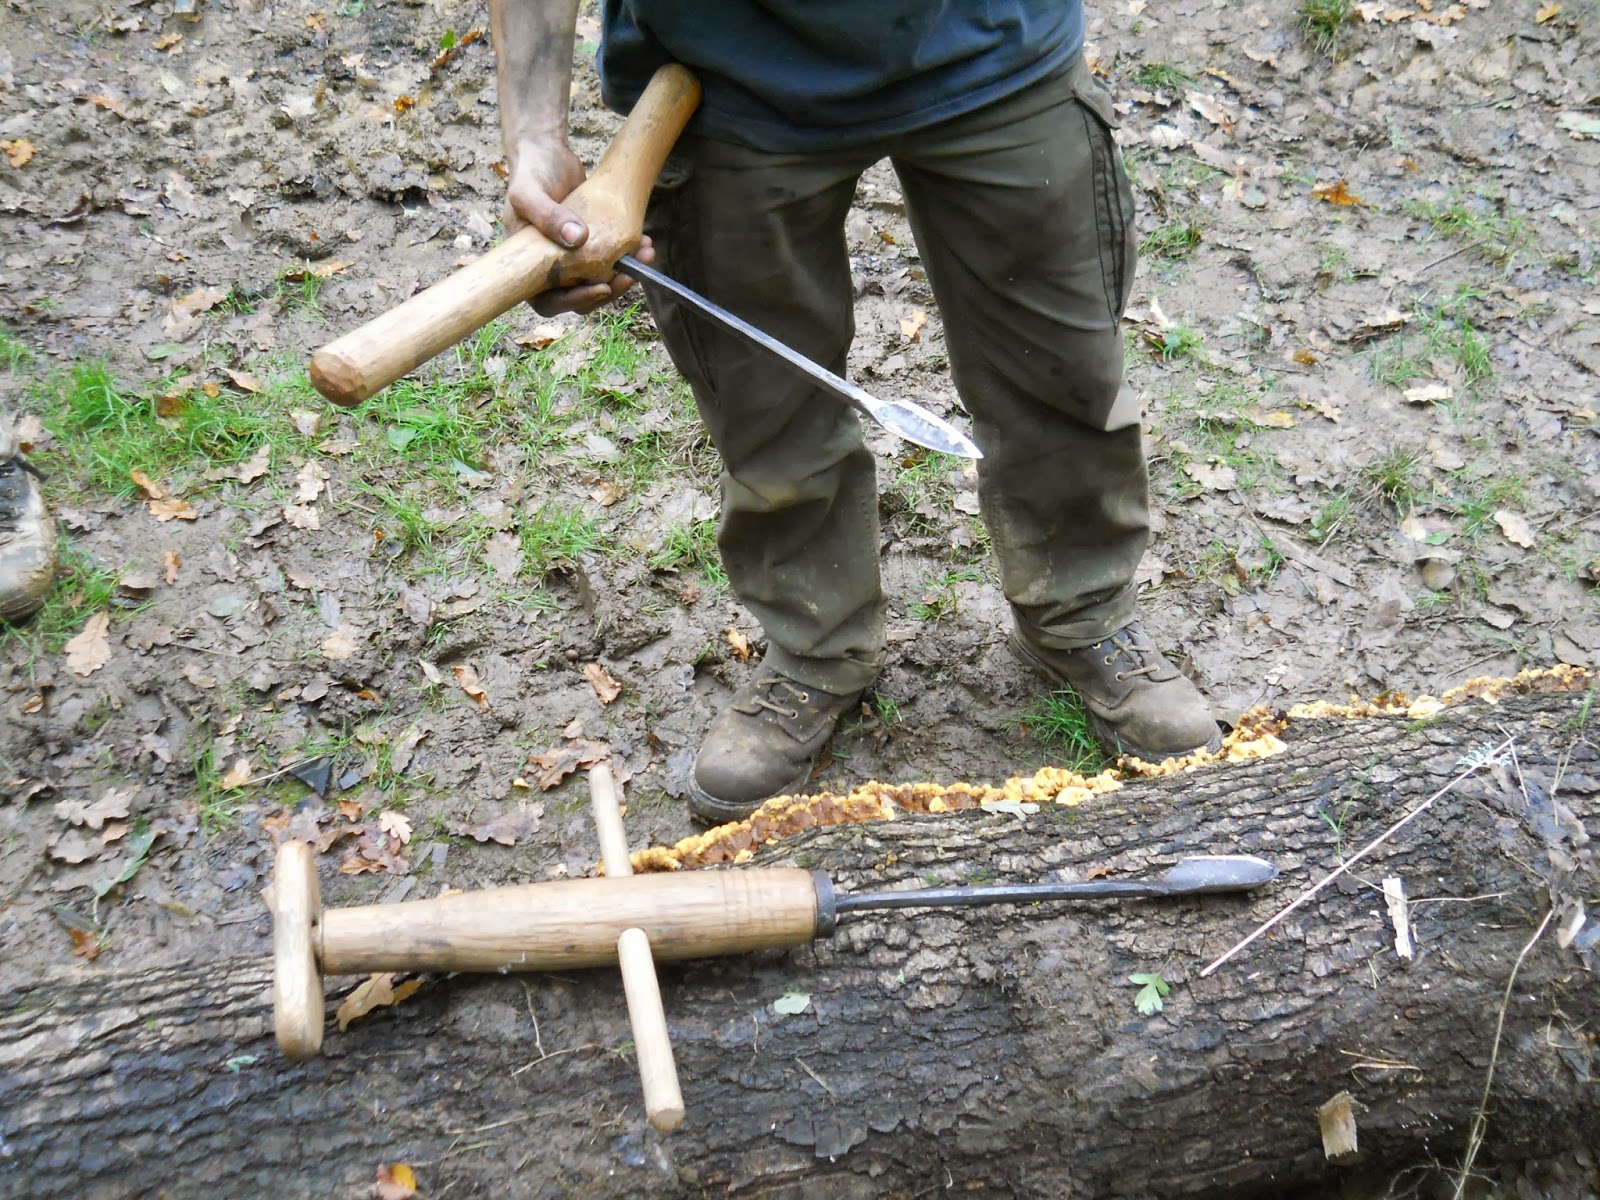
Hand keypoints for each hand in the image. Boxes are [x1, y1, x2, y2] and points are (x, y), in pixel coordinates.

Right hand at [504, 139, 655, 316]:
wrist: (547, 153)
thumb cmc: (530, 173)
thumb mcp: (528, 192)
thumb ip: (547, 215)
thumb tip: (577, 240)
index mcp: (528, 266)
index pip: (547, 301)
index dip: (573, 302)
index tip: (601, 288)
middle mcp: (550, 268)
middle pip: (579, 297)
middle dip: (609, 290)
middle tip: (630, 275)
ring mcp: (571, 259)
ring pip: (598, 281)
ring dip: (624, 275)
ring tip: (645, 254)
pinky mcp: (591, 246)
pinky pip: (610, 260)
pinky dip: (629, 256)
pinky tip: (644, 243)